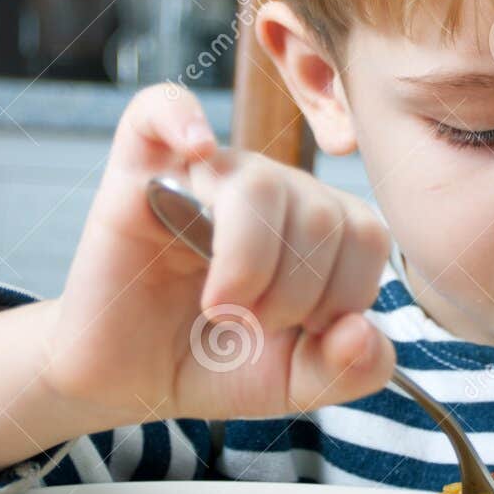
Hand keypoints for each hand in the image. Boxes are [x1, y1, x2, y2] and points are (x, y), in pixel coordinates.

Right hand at [39, 84, 396, 425]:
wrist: (128, 379)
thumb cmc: (212, 363)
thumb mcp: (294, 384)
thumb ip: (350, 370)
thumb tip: (361, 332)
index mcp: (314, 223)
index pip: (365, 232)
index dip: (345, 295)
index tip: (303, 333)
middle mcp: (268, 188)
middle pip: (318, 213)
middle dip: (293, 296)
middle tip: (248, 327)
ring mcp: (204, 173)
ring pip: (258, 184)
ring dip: (249, 265)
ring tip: (220, 305)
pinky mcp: (138, 170)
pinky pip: (162, 109)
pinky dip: (181, 119)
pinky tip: (196, 149)